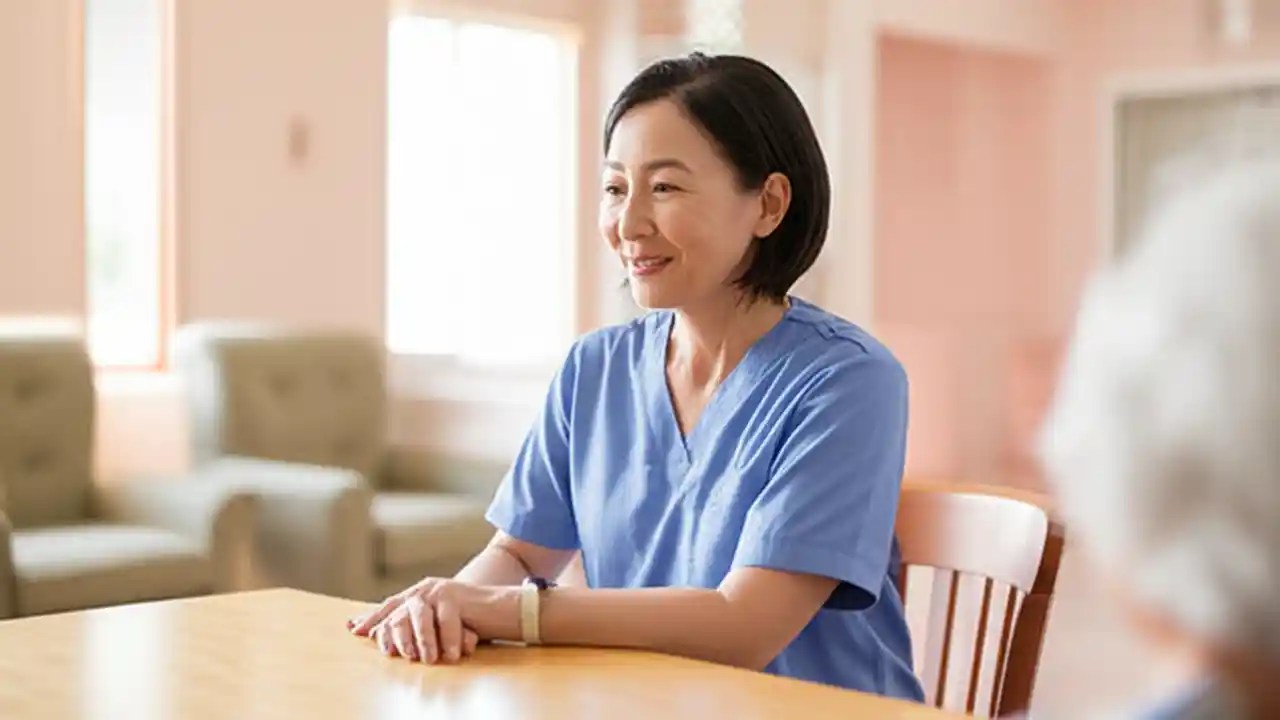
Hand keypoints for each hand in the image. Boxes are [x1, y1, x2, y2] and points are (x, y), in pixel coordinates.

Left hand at [347, 578, 518, 662]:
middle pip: (398, 611)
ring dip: (423, 641)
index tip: (355, 629)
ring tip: (427, 660)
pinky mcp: (456, 596)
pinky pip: (445, 622)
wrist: (505, 609)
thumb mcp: (441, 626)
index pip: (391, 606)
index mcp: (420, 593)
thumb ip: (420, 628)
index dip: (373, 618)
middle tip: (403, 656)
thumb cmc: (474, 621)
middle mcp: (426, 589)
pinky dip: (448, 641)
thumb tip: (393, 644)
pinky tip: (452, 655)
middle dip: (395, 635)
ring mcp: (440, 590)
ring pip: (418, 617)